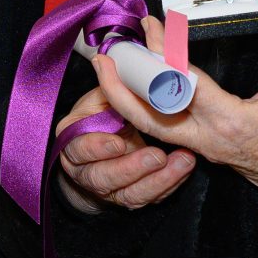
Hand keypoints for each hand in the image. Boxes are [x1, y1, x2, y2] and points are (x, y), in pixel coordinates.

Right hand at [53, 83, 195, 214]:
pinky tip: (184, 169)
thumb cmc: (103, 115)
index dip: (96, 148)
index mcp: (73, 142)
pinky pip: (149, 198)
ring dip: (158, 180)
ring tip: (183, 161)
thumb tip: (104, 59)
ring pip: (130, 195)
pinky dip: (168, 185)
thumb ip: (106, 85)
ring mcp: (108, 189)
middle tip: (158, 155)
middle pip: (103, 179)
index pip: (78, 149)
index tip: (118, 142)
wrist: (107, 143)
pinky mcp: (130, 197)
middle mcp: (85, 170)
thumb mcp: (100, 98)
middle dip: (132, 168)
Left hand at [92, 0, 257, 201]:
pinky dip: (143, 107)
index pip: (183, 82)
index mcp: (229, 119)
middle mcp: (206, 136)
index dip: (162, 52)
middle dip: (121, 86)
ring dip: (126, 98)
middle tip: (105, 57)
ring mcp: (198, 146)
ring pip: (150, 127)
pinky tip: (133, 87)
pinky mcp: (197, 148)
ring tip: (109, 70)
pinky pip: (162, 129)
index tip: (151, 27)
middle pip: (149, 116)